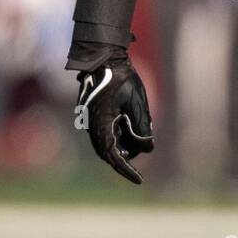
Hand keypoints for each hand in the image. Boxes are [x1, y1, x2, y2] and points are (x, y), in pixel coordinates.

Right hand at [76, 51, 153, 183]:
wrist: (103, 57)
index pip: (113, 156)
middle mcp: (91, 126)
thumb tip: (147, 149)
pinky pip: (104, 134)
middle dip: (125, 159)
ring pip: (105, 145)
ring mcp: (90, 121)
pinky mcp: (92, 116)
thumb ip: (142, 127)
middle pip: (108, 153)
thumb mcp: (138, 103)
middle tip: (142, 157)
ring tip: (138, 138)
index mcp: (101, 123)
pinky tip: (129, 129)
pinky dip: (117, 138)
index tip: (139, 180)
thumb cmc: (122, 77)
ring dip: (122, 147)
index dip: (126, 170)